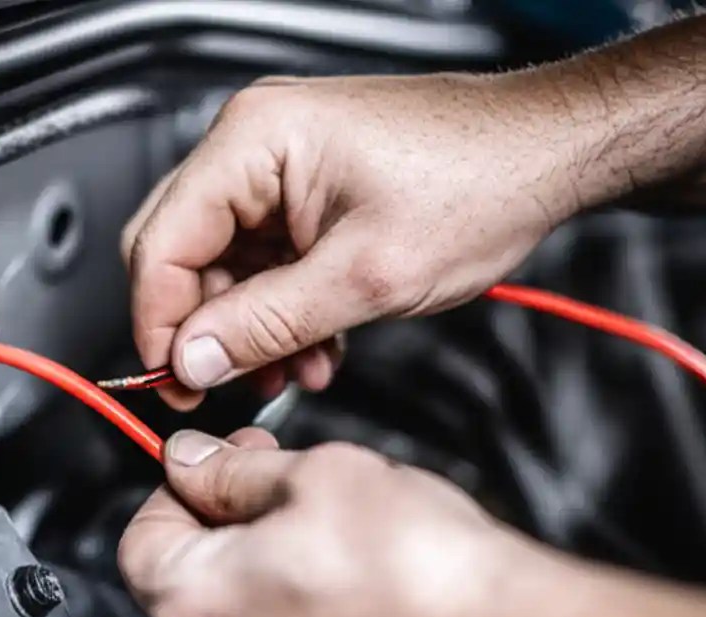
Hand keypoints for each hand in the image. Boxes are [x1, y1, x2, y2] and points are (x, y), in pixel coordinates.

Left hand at [119, 429, 546, 616]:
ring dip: (256, 573)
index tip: (218, 465)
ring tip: (326, 539)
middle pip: (181, 581)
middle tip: (276, 488)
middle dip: (220, 525)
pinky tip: (345, 592)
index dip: (178, 486)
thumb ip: (230, 470)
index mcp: (194, 603)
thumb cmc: (424, 573)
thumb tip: (189, 460)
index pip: (138, 533)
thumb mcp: (316, 475)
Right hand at [122, 74, 578, 408]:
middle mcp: (252, 143)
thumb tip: (194, 361)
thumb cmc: (481, 181)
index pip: (162, 241)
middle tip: (217, 385)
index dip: (159, 322)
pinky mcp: (301, 189)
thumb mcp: (364, 277)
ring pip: (221, 264)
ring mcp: (276, 165)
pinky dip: (277, 309)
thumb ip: (266, 325)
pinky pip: (260, 259)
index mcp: (253, 141)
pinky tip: (313, 346)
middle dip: (203, 329)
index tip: (172, 381)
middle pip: (180, 250)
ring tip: (290, 372)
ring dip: (247, 328)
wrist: (546, 153)